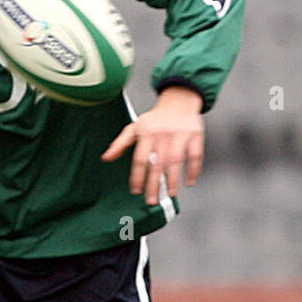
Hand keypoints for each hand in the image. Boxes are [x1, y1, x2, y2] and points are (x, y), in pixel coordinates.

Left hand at [101, 86, 203, 205]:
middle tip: (151, 200)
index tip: (135, 190)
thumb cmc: (154, 119)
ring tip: (170, 194)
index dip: (137, 176)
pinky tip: (189, 182)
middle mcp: (162, 135)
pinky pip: (195, 155)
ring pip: (176, 161)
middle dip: (154, 183)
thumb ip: (120, 144)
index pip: (139, 159)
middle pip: (157, 163)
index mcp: (146, 134)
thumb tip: (105, 158)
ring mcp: (179, 135)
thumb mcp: (134, 128)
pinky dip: (193, 170)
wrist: (178, 101)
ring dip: (173, 179)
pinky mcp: (195, 135)